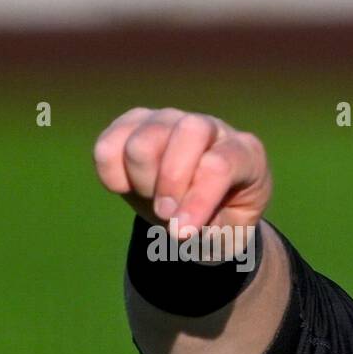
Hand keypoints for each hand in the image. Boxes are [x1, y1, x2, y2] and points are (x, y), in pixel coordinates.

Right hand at [93, 107, 272, 240]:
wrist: (201, 211)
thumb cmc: (222, 222)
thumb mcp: (229, 234)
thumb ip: (210, 228)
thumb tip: (176, 223)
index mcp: (245, 152)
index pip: (219, 166)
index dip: (197, 200)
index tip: (181, 232)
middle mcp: (209, 126)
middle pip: (184, 135)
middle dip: (169, 184)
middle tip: (167, 215)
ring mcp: (169, 119)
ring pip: (141, 143)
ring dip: (143, 184)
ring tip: (155, 200)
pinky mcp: (132, 124)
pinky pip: (107, 147)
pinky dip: (113, 177)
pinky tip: (131, 189)